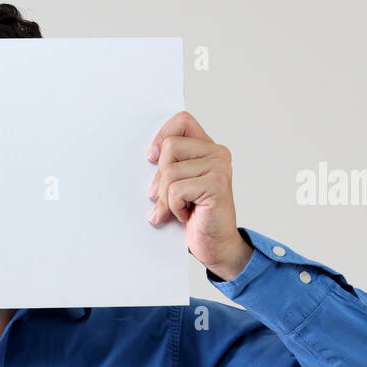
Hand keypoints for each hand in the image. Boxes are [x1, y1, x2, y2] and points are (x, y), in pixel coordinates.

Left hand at [146, 111, 252, 280]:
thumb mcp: (176, 186)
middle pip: (169, 147)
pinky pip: (177, 189)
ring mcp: (219, 168)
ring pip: (170, 172)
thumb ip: (169, 166)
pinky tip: (186, 215)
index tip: (151, 157)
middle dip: (160, 177)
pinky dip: (175, 207)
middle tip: (164, 199)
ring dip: (166, 198)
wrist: (215, 245)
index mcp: (207, 149)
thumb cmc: (194, 216)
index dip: (162, 135)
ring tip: (177, 210)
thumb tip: (148, 156)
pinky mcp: (217, 184)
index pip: (182, 121)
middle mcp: (217, 154)